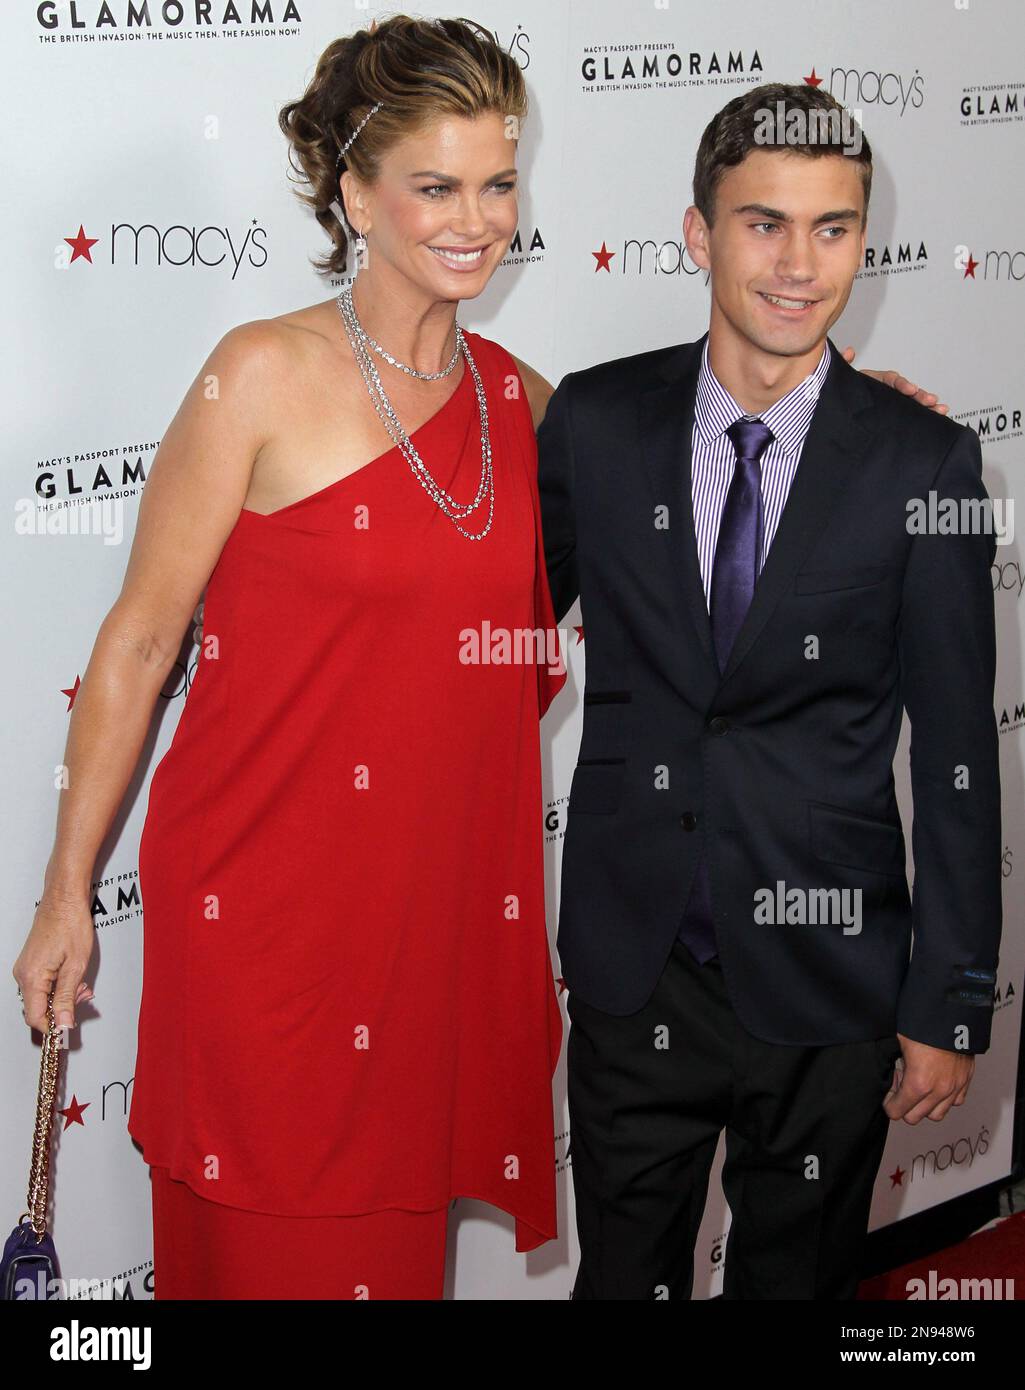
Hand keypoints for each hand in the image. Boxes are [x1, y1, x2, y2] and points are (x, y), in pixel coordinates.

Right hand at [12, 891, 95, 1031]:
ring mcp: (25, 968)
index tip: (68, 1028)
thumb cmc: (71, 925)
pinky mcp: (31, 963)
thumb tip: (63, 1024)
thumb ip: (67, 997)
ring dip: (62, 996)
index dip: (52, 1027)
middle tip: (83, 997)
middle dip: (62, 1008)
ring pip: (42, 996)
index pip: (35, 1017)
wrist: (64, 900)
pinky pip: (42, 984)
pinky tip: (73, 978)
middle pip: (39, 1007)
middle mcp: (23, 974)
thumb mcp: (75, 966)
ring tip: (81, 986)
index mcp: (32, 977)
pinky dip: (58, 985)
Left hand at [840, 346, 949, 414]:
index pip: (892, 380)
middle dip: (921, 396)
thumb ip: (844, 365)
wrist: (841, 406)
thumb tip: (848, 352)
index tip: (910, 390)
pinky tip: (937, 417)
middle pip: (908, 391)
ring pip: (913, 402)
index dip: (902, 384)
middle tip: (932, 401)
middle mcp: (888, 390)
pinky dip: (924, 415)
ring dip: (928, 406)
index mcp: (877, 380)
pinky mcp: (895, 413)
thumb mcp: (843, 378)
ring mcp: (893, 401)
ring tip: (941, 410)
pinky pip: (911, 413)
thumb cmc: (845, 389)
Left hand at [882, 1033, 973, 1123]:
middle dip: (904, 1105)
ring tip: (920, 1087)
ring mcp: (954, 1088)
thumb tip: (892, 1074)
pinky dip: (944, 1099)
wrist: (952, 1015)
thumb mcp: (899, 1044)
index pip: (896, 1111)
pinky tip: (936, 1084)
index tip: (888, 1095)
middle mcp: (938, 1091)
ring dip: (925, 1106)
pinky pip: (955, 1102)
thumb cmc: (924, 1026)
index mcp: (918, 1083)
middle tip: (902, 1087)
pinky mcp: (965, 1081)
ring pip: (936, 1115)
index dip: (889, 1103)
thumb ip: (894, 1064)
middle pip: (914, 1117)